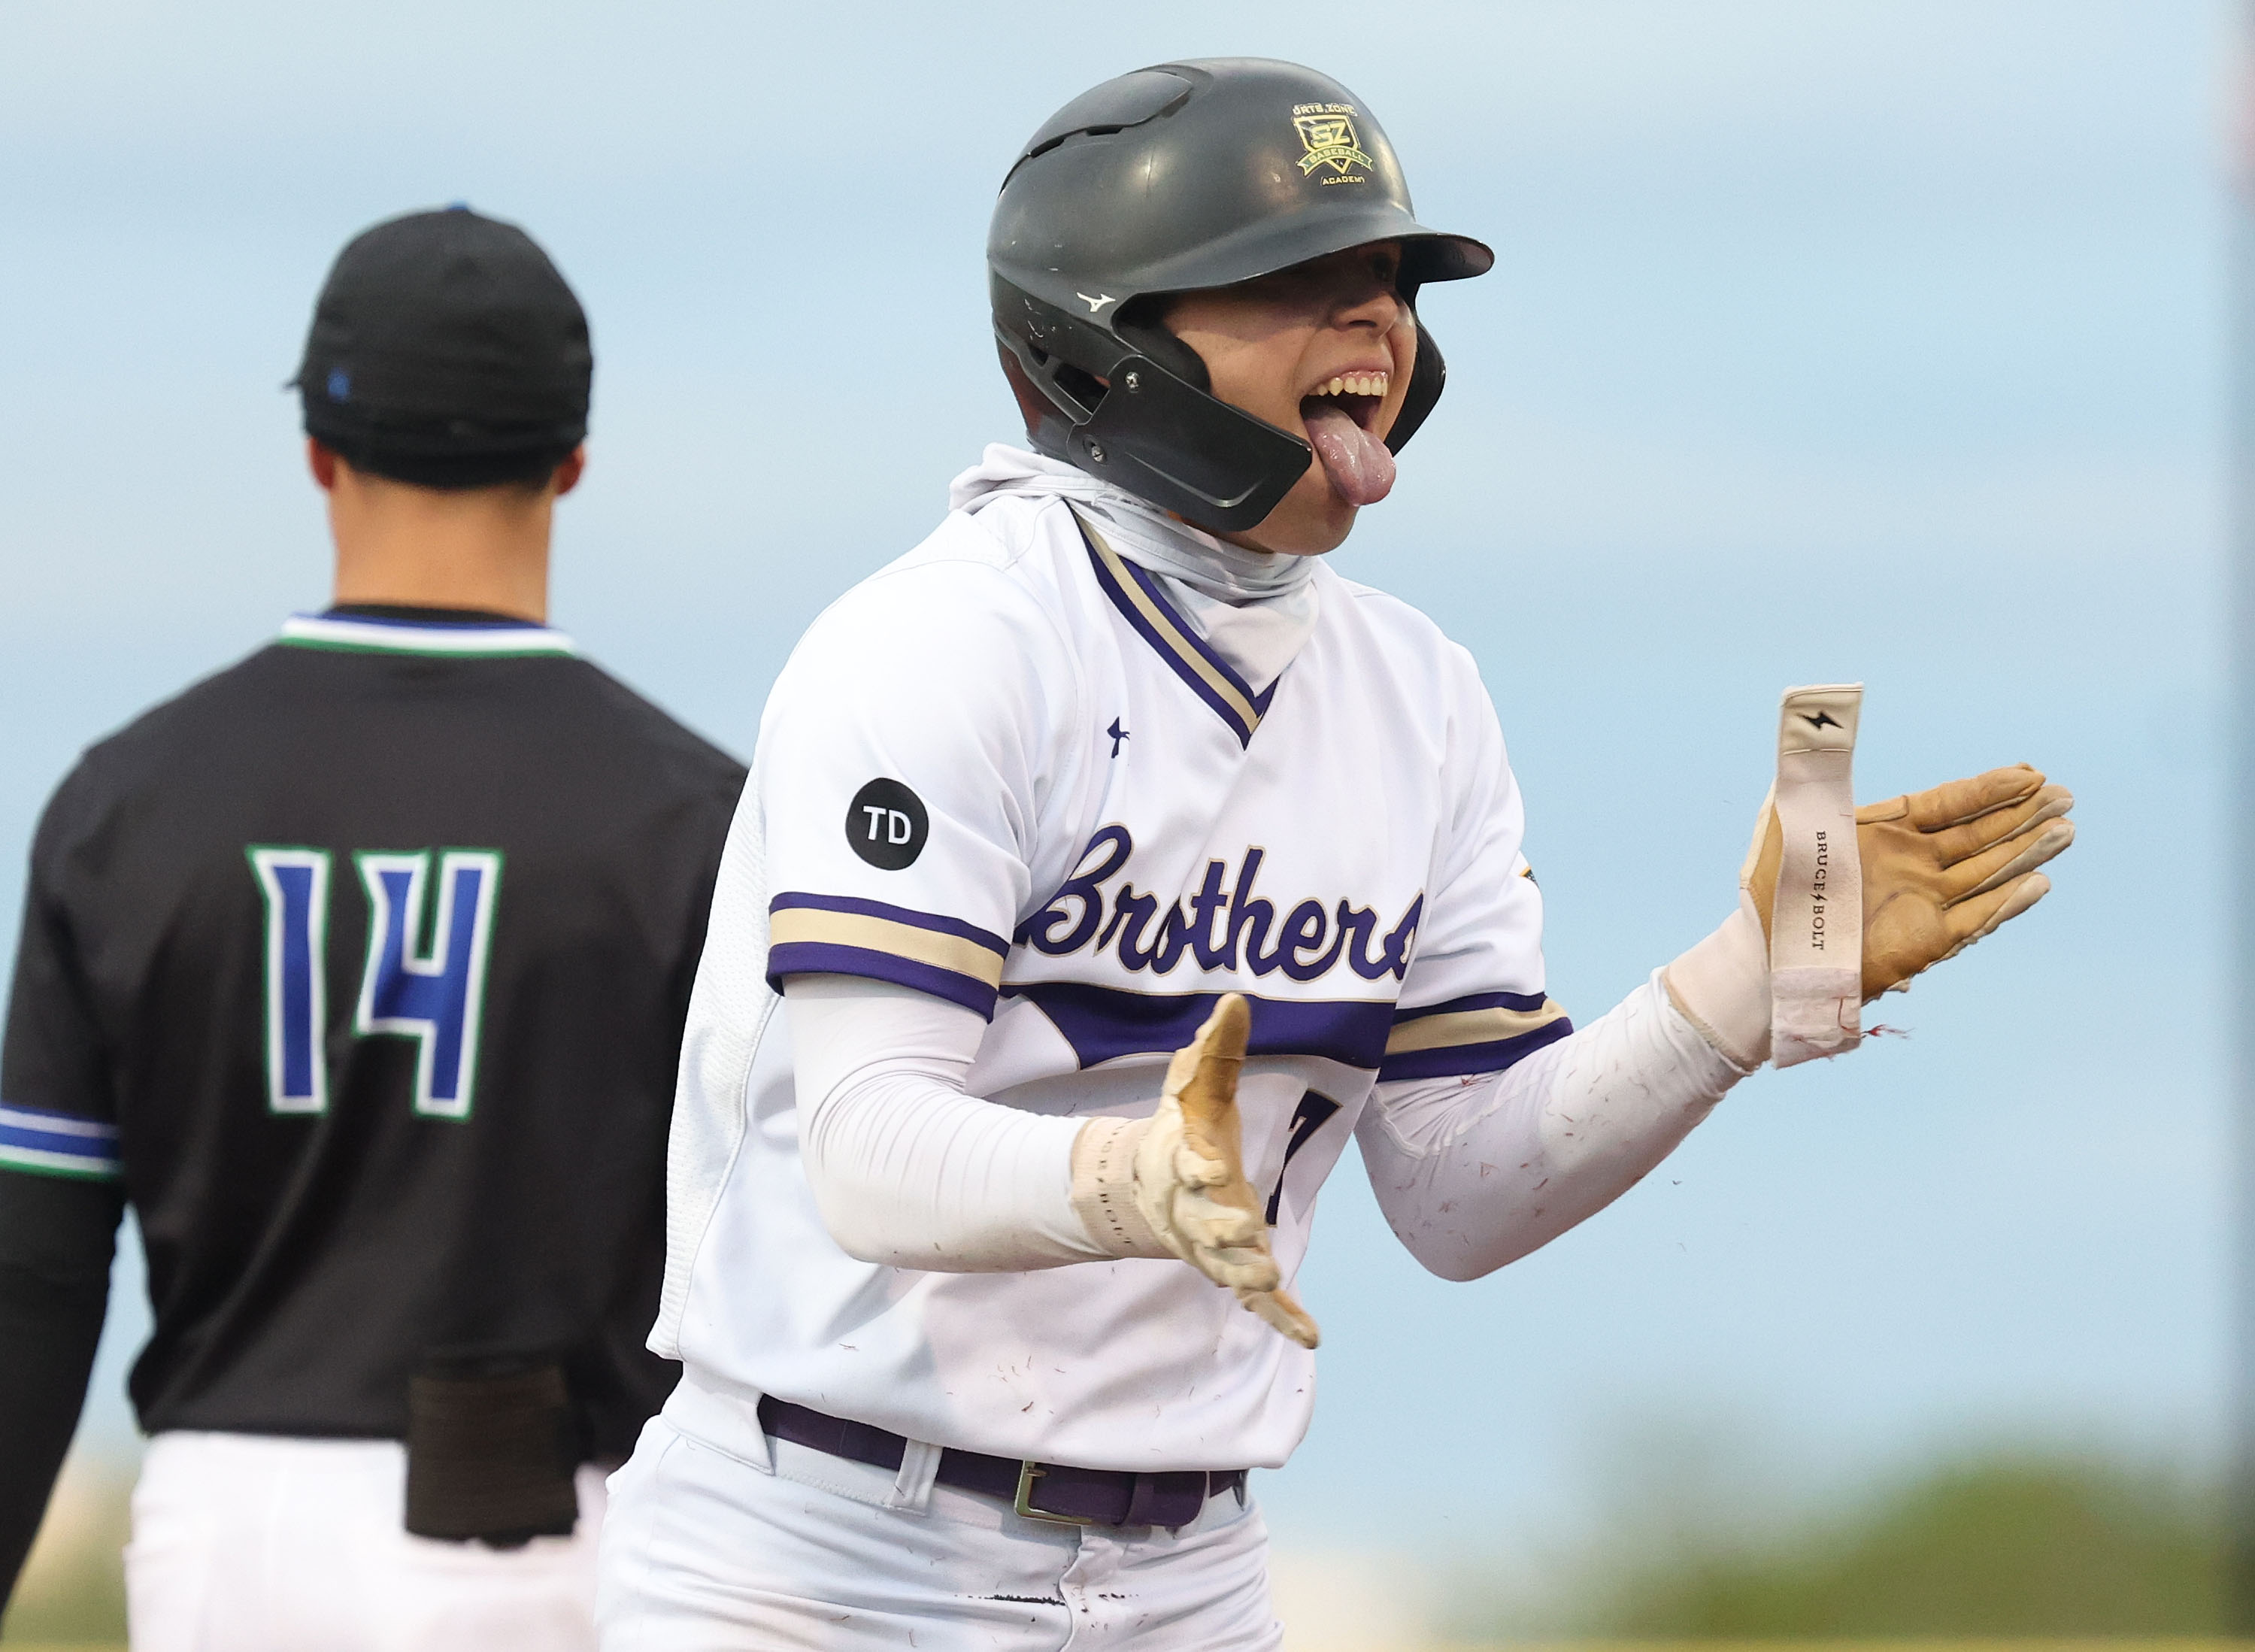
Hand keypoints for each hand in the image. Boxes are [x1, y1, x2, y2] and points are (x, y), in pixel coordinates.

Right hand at [1133, 994, 1319, 1348]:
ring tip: (1269, 1281)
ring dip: (1246, 1276)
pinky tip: (1312, 1336)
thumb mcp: (1196, 1088)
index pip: (1186, 1163)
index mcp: (1183, 1162)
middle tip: (1244, 1230)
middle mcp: (1193, 1210)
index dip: (1196, 1165)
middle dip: (1221, 1227)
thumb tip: (1236, 1000)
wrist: (1151, 1189)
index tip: (1208, 1164)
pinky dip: (1281, 1320)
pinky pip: (1256, 1304)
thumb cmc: (1184, 1132)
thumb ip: (1215, 1050)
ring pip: (1226, 1267)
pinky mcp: (1230, 1270)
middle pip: (1204, 1223)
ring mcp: (1211, 1246)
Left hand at [1748, 764, 2073, 998]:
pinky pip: (1976, 919)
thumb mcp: (1785, 822)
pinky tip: (2039, 883)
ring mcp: (1922, 901)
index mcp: (1884, 832)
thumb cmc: (1769, 890)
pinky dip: (2007, 902)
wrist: (1765, 955)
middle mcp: (1912, 863)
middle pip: (1979, 834)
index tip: (2028, 771)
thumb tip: (1818, 726)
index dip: (1988, 789)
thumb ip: (1809, 777)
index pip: (1947, 804)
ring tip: (2065, 830)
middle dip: (2022, 815)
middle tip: (2064, 795)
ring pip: (1987, 872)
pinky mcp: (1926, 941)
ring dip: (2026, 852)